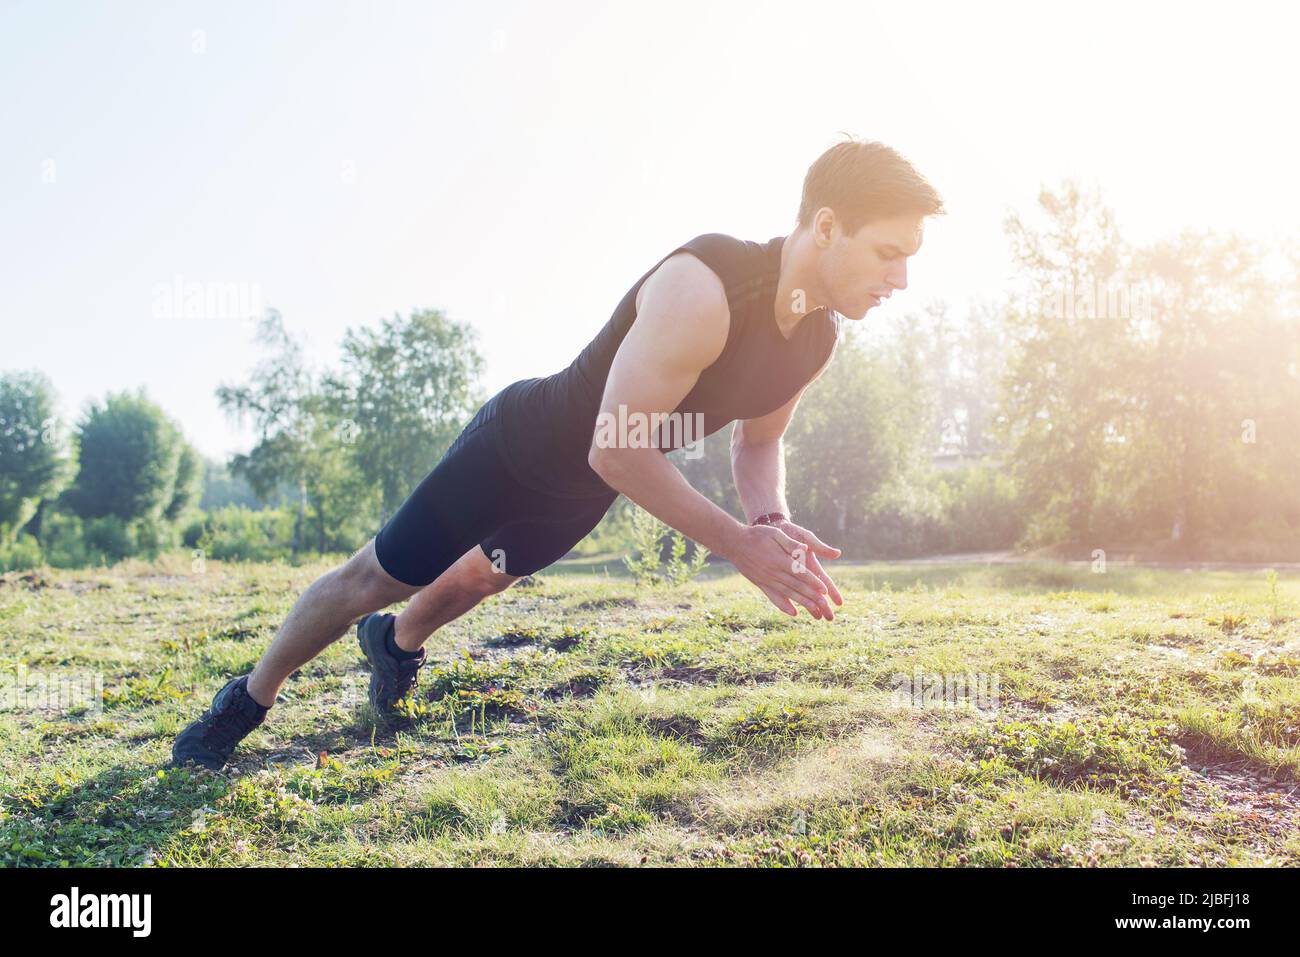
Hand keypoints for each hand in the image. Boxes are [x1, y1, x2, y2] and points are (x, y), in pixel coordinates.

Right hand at [724, 522, 841, 619]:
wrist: (734, 543)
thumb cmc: (757, 535)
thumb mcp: (775, 534)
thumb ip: (790, 543)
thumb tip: (805, 549)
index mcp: (780, 560)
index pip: (801, 573)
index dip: (814, 582)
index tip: (825, 590)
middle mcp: (773, 573)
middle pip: (797, 586)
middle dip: (812, 597)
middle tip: (825, 606)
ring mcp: (766, 580)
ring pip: (788, 594)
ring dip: (802, 603)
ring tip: (815, 611)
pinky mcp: (760, 584)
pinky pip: (773, 597)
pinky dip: (783, 606)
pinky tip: (793, 612)